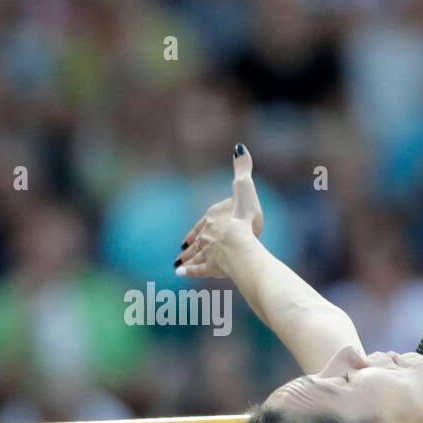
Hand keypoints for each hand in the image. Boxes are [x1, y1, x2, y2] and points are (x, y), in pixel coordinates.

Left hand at [175, 144, 264, 278]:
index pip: (204, 222)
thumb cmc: (244, 219)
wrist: (240, 246)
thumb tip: (239, 147)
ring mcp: (209, 252)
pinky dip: (191, 272)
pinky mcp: (213, 268)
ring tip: (178, 265)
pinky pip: (199, 270)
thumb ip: (242, 170)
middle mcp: (207, 235)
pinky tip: (181, 275)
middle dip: (191, 245)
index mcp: (213, 217)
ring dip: (188, 259)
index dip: (199, 226)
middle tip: (181, 250)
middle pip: (198, 240)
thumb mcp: (245, 189)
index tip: (192, 231)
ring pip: (196, 256)